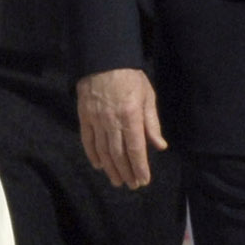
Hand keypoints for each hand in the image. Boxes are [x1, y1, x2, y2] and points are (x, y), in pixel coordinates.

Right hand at [78, 67, 166, 188]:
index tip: (143, 180)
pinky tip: (99, 166)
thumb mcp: (147, 96)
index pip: (135, 148)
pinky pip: (88, 141)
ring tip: (117, 181)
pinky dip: (93, 155)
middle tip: (132, 185)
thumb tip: (160, 146)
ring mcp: (96, 120)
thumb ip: (152, 123)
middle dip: (126, 172)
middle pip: (119, 154)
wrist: (103, 60)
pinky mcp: (84, 117)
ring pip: (103, 151)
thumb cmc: (130, 78)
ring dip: (111, 168)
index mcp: (130, 116)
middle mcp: (112, 121)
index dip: (139, 167)